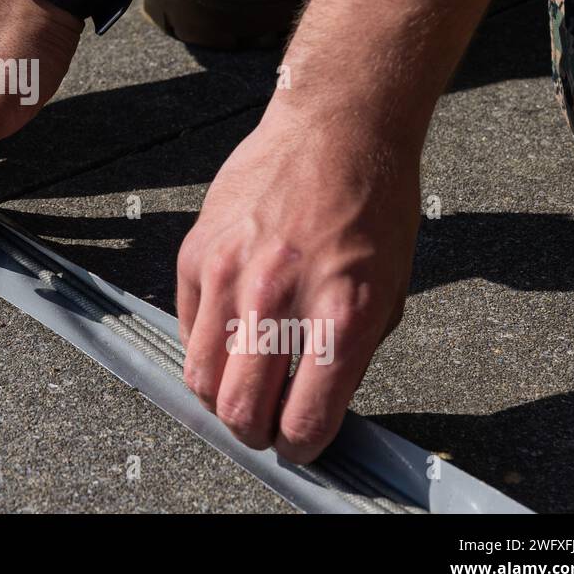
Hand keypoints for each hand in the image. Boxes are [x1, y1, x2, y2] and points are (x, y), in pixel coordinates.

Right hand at [176, 105, 419, 462]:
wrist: (335, 128)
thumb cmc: (372, 202)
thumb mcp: (388, 289)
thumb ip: (350, 352)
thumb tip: (315, 401)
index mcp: (340, 315)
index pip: (303, 420)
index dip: (300, 446)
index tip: (299, 442)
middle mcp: (279, 299)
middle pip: (240, 409)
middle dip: (253, 431)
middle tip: (263, 423)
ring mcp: (229, 274)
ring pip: (200, 374)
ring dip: (219, 394)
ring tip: (239, 384)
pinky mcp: (197, 252)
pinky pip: (185, 326)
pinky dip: (203, 342)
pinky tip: (229, 330)